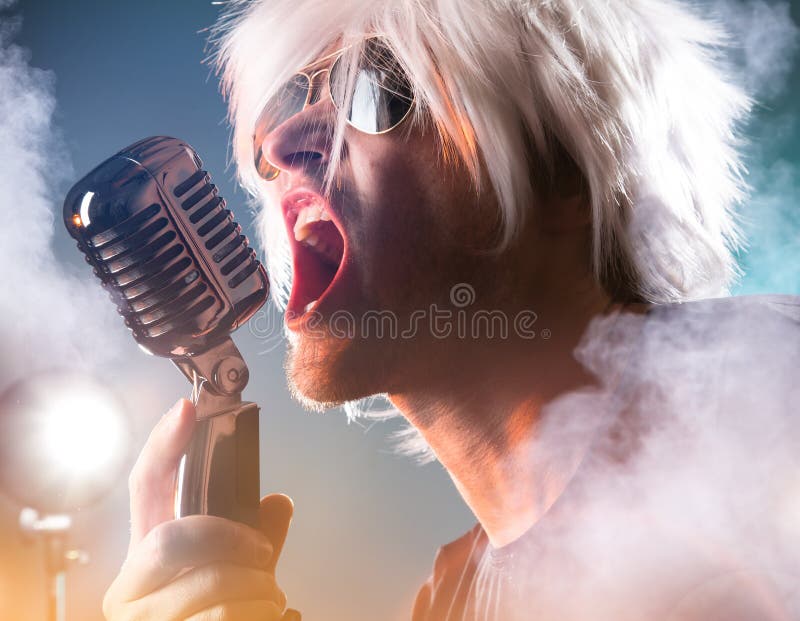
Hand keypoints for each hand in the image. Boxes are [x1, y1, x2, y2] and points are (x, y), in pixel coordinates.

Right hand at [103, 399, 296, 619]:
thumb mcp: (235, 581)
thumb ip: (253, 543)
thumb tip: (279, 502)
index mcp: (144, 563)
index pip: (146, 491)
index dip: (164, 445)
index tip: (188, 408)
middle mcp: (128, 593)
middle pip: (178, 538)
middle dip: (234, 542)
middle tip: (264, 558)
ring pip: (214, 590)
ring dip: (260, 595)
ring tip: (268, 605)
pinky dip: (265, 618)